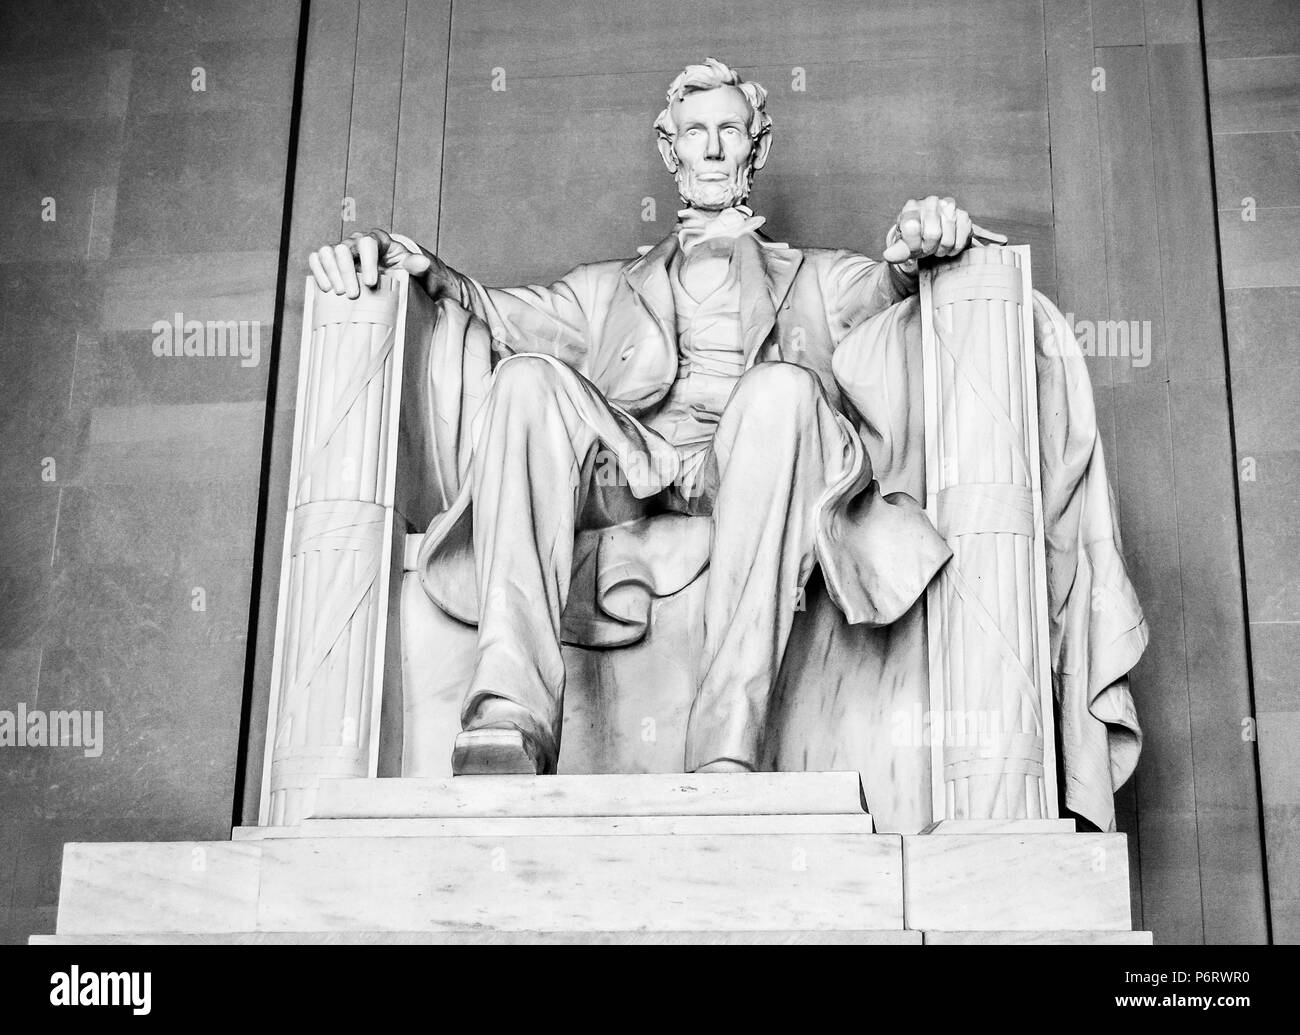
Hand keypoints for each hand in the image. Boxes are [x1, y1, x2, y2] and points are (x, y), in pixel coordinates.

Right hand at [308, 228, 433, 297]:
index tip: (371, 283)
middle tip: (353, 295)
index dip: (367, 261)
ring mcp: (341, 250)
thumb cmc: (402, 272)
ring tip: (339, 293)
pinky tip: (326, 288)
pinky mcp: (330, 260)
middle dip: (346, 272)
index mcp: (377, 241)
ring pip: (327, 252)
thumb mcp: (412, 269)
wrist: (390, 276)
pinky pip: (316, 259)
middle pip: (343, 248)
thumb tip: (422, 263)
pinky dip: (318, 271)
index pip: (368, 243)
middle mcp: (356, 242)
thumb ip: (416, 266)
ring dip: (331, 273)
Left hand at [881, 196, 1005, 264]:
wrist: (930, 237)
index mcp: (911, 207)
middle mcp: (930, 202)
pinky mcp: (963, 215)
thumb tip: (888, 256)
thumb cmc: (914, 240)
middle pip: (933, 234)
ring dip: (942, 249)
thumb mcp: (903, 247)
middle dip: (929, 248)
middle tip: (927, 248)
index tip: (914, 247)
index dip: (914, 244)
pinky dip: (956, 247)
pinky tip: (949, 245)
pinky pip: (962, 237)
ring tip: (937, 246)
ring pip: (948, 238)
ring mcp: (948, 206)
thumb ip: (897, 251)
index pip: (912, 227)